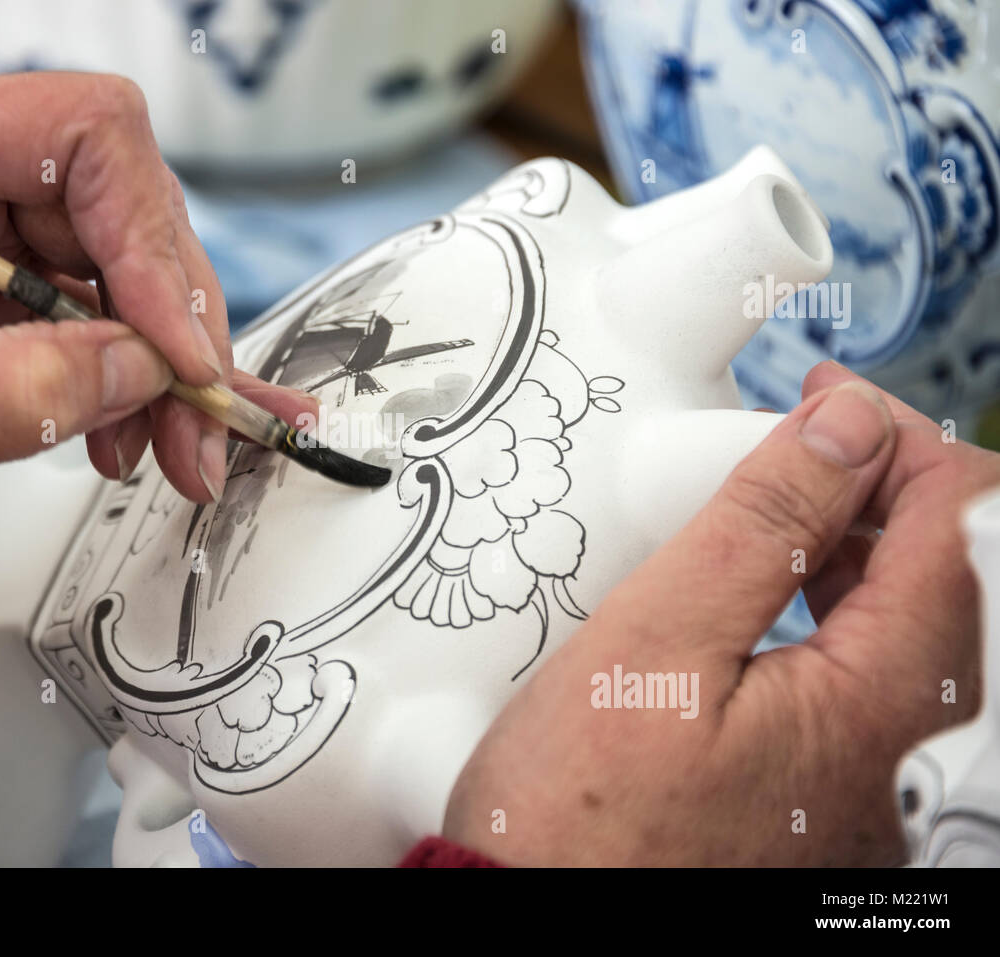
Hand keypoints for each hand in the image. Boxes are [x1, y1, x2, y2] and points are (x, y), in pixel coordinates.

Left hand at [0, 73, 314, 554]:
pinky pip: (90, 313)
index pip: (81, 135)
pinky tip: (131, 429)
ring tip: (171, 447)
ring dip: (161, 361)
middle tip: (198, 418)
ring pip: (120, 268)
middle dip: (173, 322)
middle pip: (120, 207)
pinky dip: (127, 376)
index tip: (177, 351)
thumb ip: (20, 394)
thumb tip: (148, 372)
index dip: (151, 241)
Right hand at [443, 362, 998, 865]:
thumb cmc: (575, 819)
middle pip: (948, 575)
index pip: (955, 527)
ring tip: (781, 503)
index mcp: (880, 706)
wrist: (537, 922)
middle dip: (882, 485)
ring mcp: (871, 790)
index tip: (832, 404)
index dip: (901, 440)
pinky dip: (835, 611)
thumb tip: (848, 432)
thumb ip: (761, 526)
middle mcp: (902, 757)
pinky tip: (774, 597)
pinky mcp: (826, 803)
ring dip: (857, 544)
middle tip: (803, 440)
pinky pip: (868, 680)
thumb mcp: (656, 641)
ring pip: (912, 626)